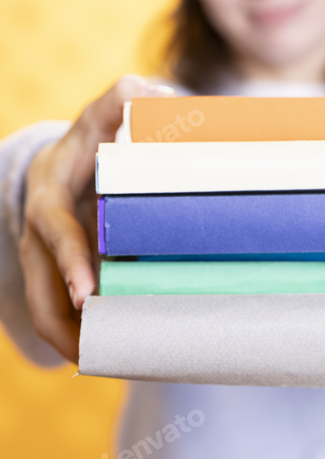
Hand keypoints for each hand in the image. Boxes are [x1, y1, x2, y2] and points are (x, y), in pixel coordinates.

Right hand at [19, 75, 174, 362]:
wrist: (68, 159)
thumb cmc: (95, 136)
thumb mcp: (103, 113)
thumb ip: (122, 99)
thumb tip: (151, 92)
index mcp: (50, 194)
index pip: (54, 232)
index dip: (68, 263)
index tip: (87, 296)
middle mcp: (40, 231)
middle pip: (39, 289)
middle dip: (64, 325)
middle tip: (98, 355)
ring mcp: (44, 257)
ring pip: (44, 309)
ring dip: (69, 342)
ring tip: (108, 366)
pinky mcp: (56, 273)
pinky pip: (57, 312)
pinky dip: (76, 337)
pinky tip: (108, 355)